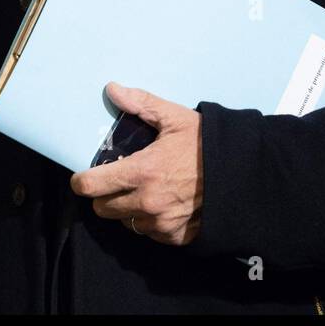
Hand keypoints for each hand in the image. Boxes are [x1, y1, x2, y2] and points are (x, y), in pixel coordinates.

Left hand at [69, 82, 203, 245]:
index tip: (82, 177)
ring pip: (125, 222)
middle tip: (117, 181)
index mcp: (141, 172)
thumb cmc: (206, 144)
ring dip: (127, 209)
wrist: (243, 174)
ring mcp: (161, 223)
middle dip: (104, 195)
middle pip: (103, 209)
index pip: (91, 186)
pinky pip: (149, 233)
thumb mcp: (174, 118)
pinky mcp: (174, 236)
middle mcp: (147, 202)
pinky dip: (150, 221)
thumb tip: (112, 89)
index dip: (81, 182)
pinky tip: (162, 204)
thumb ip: (140, 103)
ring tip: (142, 191)